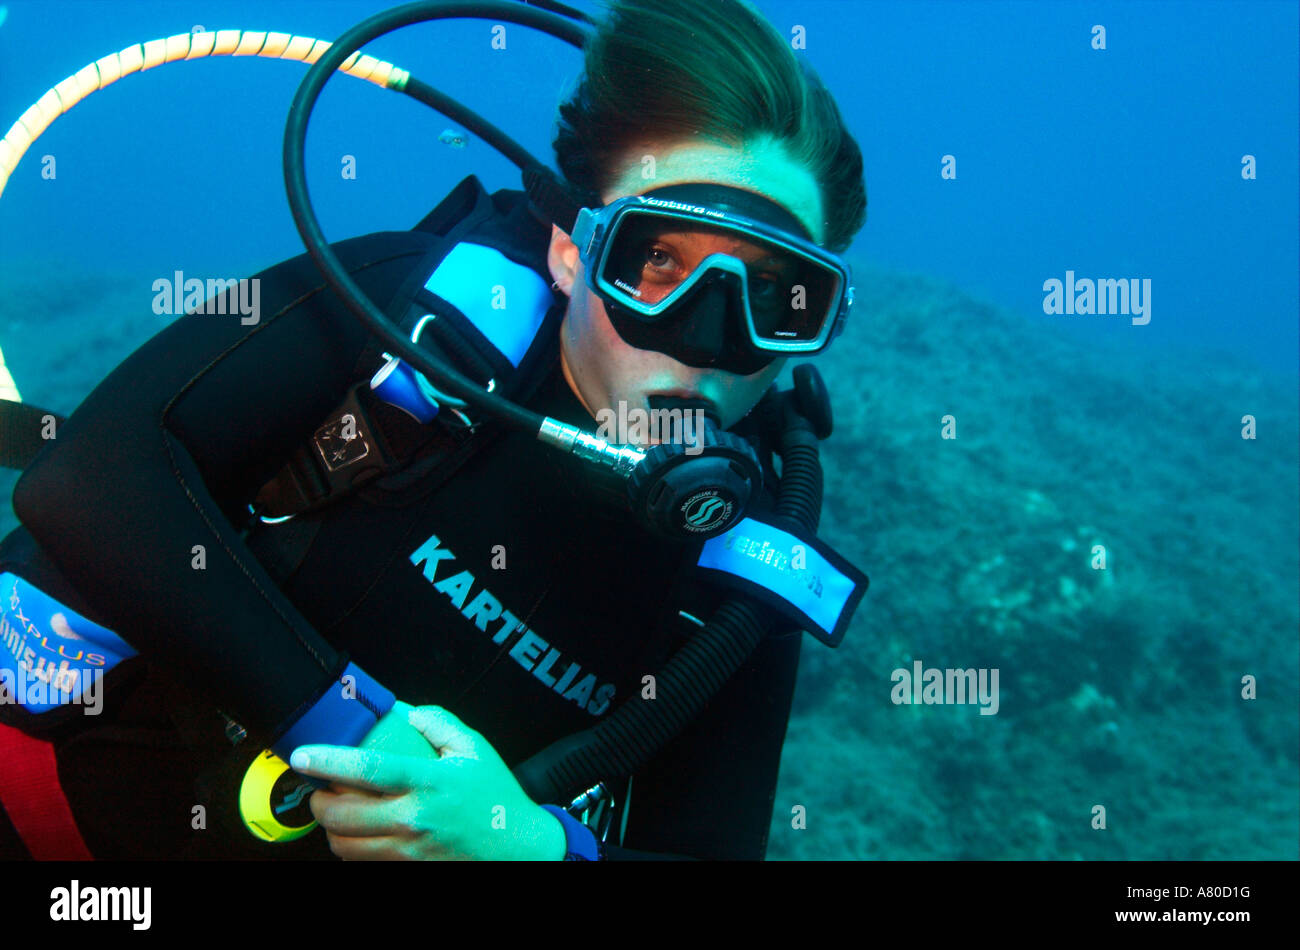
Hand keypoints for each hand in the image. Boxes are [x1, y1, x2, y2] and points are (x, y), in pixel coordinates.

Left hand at [289, 704, 566, 860]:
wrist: (517, 848)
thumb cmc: (494, 795)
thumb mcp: (473, 748)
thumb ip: (436, 723)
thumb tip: (400, 711)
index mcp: (430, 781)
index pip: (369, 769)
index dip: (330, 761)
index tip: (302, 754)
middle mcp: (415, 819)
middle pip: (342, 816)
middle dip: (319, 801)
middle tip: (320, 788)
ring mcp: (409, 851)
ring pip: (344, 845)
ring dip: (331, 828)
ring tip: (338, 811)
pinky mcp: (408, 870)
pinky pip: (360, 862)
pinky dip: (350, 848)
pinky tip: (360, 833)